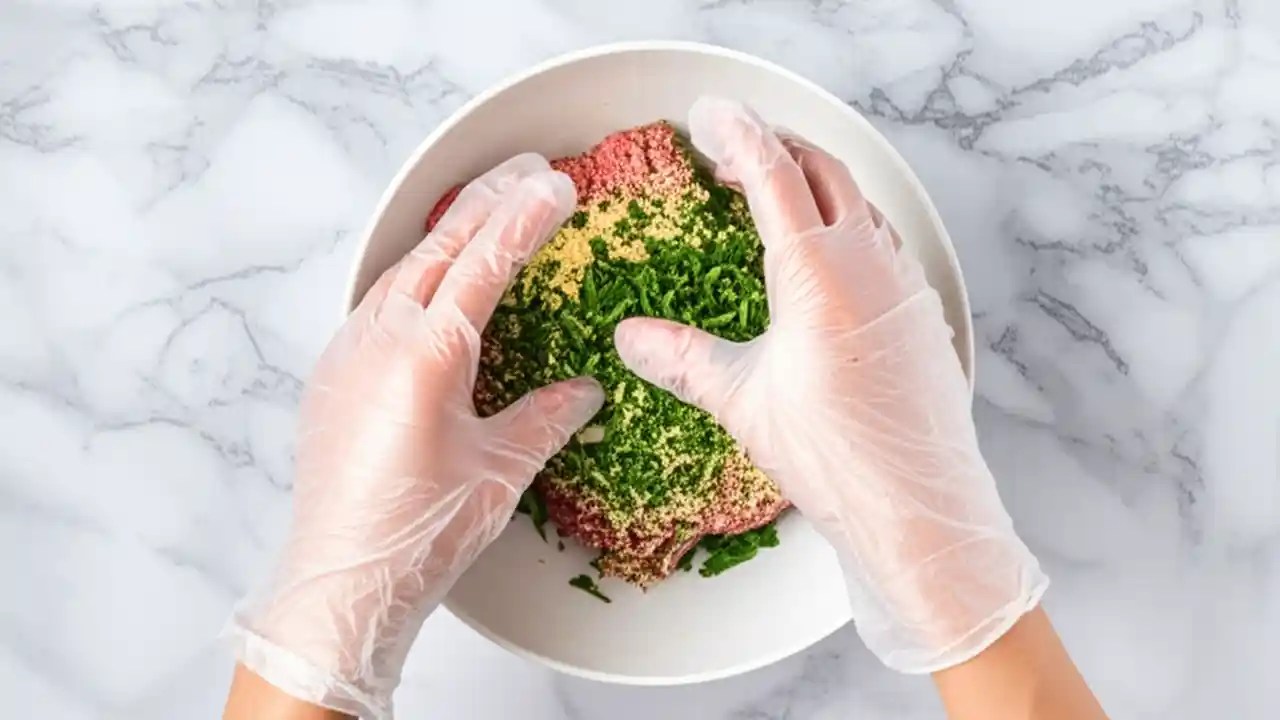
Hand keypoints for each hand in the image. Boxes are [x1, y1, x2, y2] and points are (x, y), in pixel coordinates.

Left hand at [227, 155, 602, 717]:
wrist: (341, 582)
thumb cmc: (421, 532)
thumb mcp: (501, 472)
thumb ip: (546, 418)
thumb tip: (583, 390)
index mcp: (427, 354)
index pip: (484, 263)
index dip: (524, 219)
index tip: (555, 184)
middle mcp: (379, 339)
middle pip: (439, 248)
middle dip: (486, 203)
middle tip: (526, 169)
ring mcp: (347, 353)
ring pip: (402, 270)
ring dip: (446, 233)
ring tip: (486, 208)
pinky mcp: (331, 374)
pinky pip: (375, 302)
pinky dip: (412, 274)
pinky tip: (429, 279)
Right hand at [615, 98, 1047, 672]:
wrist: (920, 505)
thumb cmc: (833, 454)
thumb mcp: (743, 401)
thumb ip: (683, 358)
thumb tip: (630, 337)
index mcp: (817, 270)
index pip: (772, 174)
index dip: (736, 134)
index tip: (708, 113)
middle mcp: (867, 261)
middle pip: (824, 170)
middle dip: (776, 147)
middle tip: (733, 153)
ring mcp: (903, 284)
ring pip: (859, 203)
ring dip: (816, 183)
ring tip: (775, 198)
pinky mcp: (921, 312)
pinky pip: (883, 242)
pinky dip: (847, 224)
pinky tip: (827, 258)